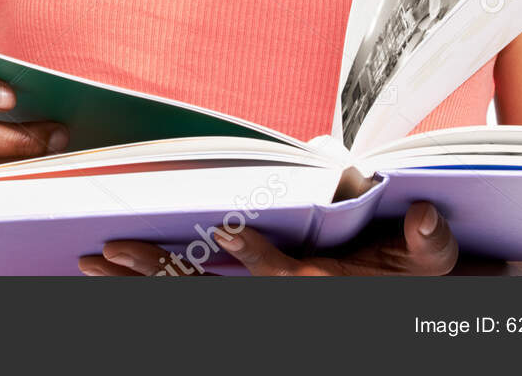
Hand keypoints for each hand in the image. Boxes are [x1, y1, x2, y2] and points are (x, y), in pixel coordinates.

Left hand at [79, 201, 457, 276]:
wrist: (398, 305)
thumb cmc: (410, 277)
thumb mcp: (431, 264)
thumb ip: (428, 243)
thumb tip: (426, 215)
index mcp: (318, 285)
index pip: (281, 276)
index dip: (255, 257)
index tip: (227, 233)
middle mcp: (280, 298)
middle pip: (210, 292)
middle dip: (158, 272)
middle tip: (109, 253)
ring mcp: (261, 303)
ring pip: (189, 295)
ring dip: (140, 280)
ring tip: (89, 264)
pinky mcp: (251, 296)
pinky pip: (192, 293)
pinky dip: (155, 281)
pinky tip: (114, 275)